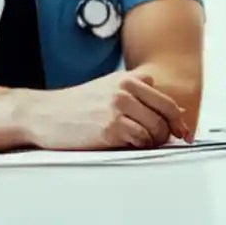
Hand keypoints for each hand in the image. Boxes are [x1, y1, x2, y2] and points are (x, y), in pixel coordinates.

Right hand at [24, 72, 191, 149]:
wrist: (44, 114)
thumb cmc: (75, 105)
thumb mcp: (106, 86)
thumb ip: (136, 89)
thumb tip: (170, 106)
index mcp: (126, 79)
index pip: (166, 100)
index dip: (178, 120)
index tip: (181, 132)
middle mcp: (124, 90)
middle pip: (167, 114)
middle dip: (170, 132)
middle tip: (166, 142)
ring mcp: (117, 107)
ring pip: (156, 129)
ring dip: (154, 141)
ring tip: (141, 144)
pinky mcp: (110, 127)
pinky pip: (140, 140)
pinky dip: (140, 146)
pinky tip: (127, 145)